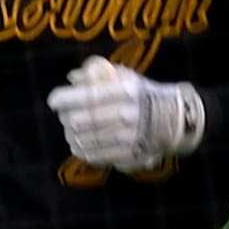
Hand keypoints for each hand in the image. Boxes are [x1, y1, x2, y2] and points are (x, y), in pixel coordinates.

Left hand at [47, 56, 206, 173]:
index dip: (65, 98)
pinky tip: (79, 144)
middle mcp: (127, 115)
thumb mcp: (126, 76)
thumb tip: (72, 78)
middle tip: (64, 115)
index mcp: (126, 91)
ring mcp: (128, 139)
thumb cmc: (143, 94)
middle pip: (81, 121)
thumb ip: (99, 72)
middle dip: (66, 118)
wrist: (175, 119)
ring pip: (85, 140)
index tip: (53, 100)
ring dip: (71, 135)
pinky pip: (95, 156)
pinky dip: (82, 150)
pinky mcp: (129, 156)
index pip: (88, 96)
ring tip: (71, 130)